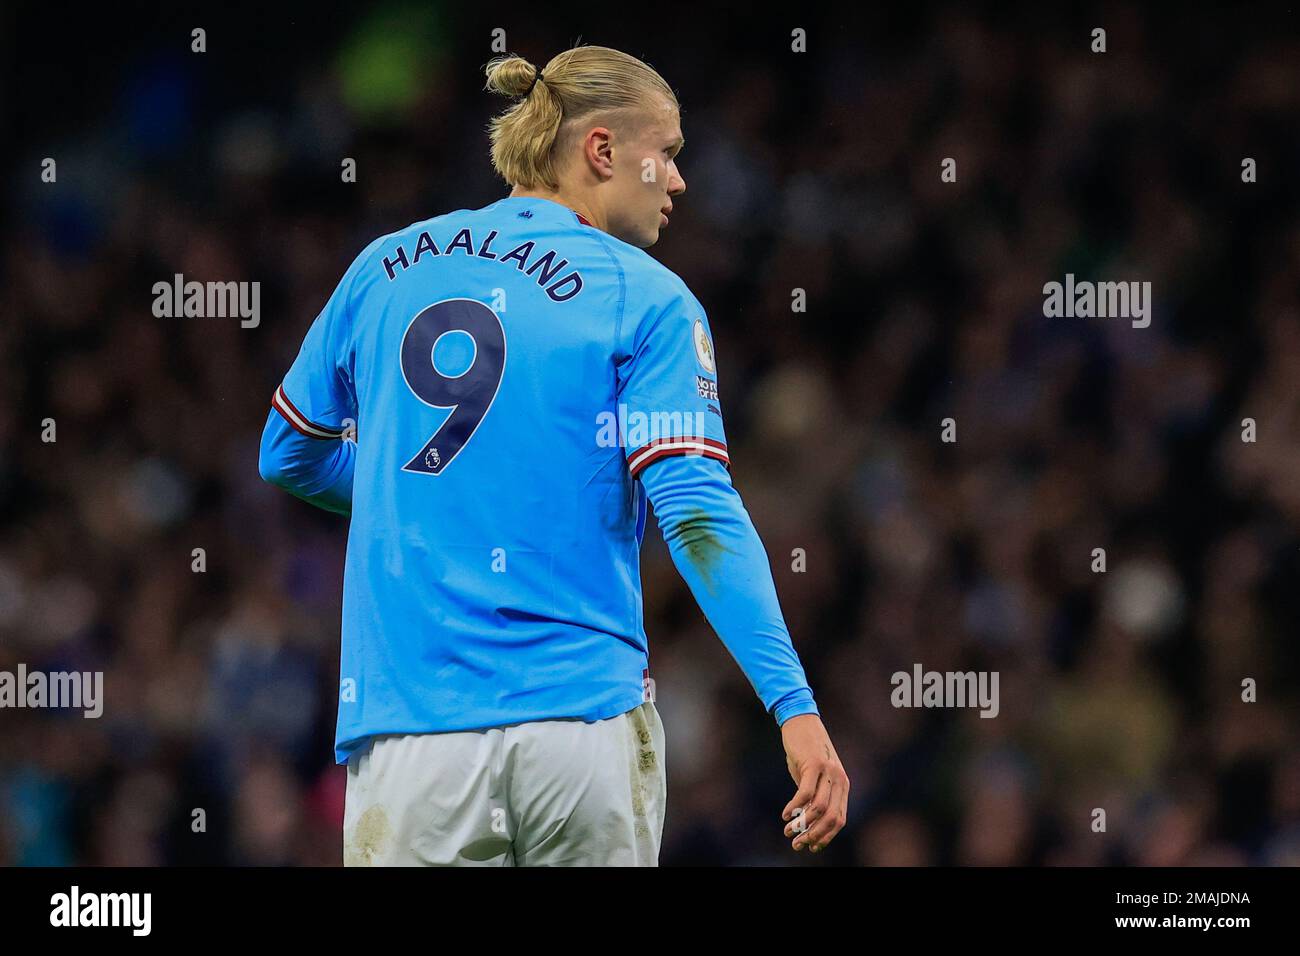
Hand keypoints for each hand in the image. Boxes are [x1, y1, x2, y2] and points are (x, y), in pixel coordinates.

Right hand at [780, 713, 848, 852]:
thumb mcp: (812, 776)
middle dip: (813, 835)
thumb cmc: (805, 751)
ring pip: (818, 808)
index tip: (811, 847)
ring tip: (788, 831)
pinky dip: (794, 807)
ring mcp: (829, 771)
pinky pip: (805, 793)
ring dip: (802, 824)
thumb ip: (813, 796)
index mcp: (842, 785)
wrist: (801, 721)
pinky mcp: (814, 764)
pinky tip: (784, 814)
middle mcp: (839, 780)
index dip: (826, 836)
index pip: (840, 819)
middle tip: (797, 844)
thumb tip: (805, 822)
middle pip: (831, 818)